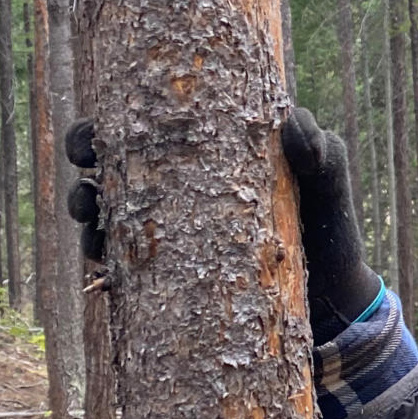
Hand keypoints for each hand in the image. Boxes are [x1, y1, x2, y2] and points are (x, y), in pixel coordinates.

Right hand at [64, 109, 383, 337]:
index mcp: (209, 145)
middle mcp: (180, 181)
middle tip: (86, 166)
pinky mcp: (168, 271)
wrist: (332, 299)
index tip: (96, 130)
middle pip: (113, 157)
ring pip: (106, 207)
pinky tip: (101, 259)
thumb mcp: (329, 182)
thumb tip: (295, 125)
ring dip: (85, 207)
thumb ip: (321, 152)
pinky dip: (103, 256)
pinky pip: (120, 260)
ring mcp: (170, 226)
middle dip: (85, 155)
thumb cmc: (328, 225)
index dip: (110, 120)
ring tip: (90, 219)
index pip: (149, 119)